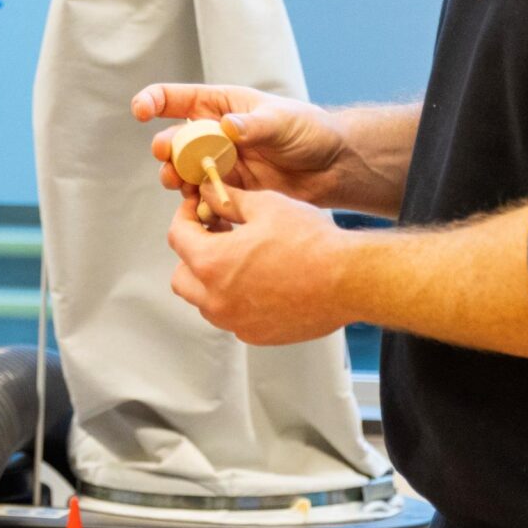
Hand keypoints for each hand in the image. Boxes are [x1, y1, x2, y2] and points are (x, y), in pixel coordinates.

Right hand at [133, 83, 351, 206]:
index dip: (153, 101)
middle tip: (170, 161)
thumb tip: (228, 128)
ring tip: (184, 187)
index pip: (177, 99)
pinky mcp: (228, 191)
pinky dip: (198, 205)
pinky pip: (202, 198)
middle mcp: (213, 135)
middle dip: (166, 151)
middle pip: (174, 141)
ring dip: (177, 179)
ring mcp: (218, 164)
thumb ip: (255, 125)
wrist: (332, 169)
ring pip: (183, 172)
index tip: (141, 111)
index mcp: (221, 106)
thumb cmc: (310, 132)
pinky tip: (203, 211)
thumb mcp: (284, 122)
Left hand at [165, 187, 351, 345]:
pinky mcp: (256, 335)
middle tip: (216, 235)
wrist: (349, 280)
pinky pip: (232, 317)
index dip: (185, 217)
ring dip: (212, 279)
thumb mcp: (266, 206)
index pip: (177, 238)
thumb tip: (208, 193)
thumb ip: (228, 200)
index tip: (197, 210)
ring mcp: (235, 321)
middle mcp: (216, 299)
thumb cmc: (312, 243)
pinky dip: (236, 299)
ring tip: (241, 257)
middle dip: (192, 254)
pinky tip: (261, 280)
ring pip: (205, 301)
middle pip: (182, 276)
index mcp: (212, 263)